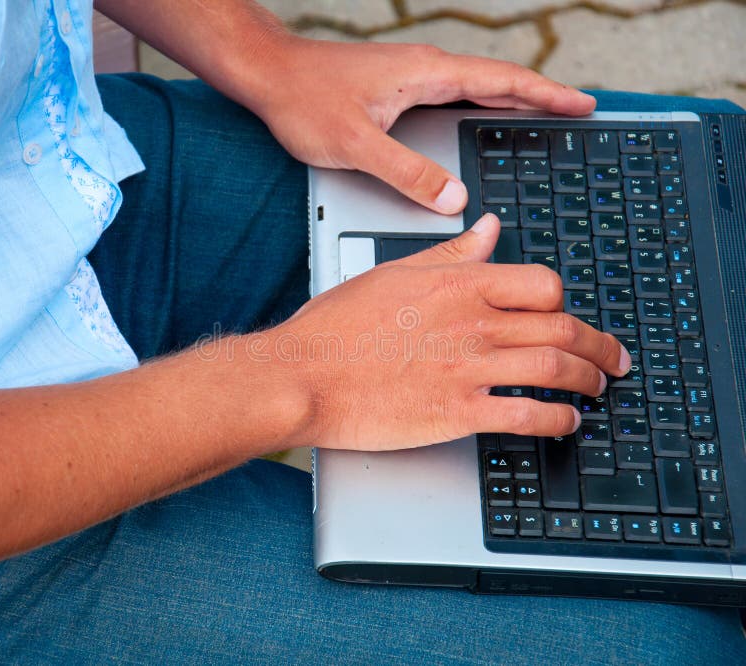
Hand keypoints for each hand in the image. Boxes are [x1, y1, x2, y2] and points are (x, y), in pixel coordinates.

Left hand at [251, 37, 594, 213]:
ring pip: (476, 87)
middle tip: (577, 112)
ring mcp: (412, 77)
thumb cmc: (305, 101)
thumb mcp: (357, 144)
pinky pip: (454, 96)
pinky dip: (481, 106)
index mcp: (425, 75)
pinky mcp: (398, 89)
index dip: (544, 95)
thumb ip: (407, 172)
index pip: (501, 82)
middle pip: (498, 81)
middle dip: (540, 96)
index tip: (581, 104)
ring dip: (512, 101)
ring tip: (544, 118)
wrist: (269, 76)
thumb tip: (453, 199)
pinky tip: (483, 123)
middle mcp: (424, 70)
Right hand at [273, 214, 629, 450]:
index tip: (570, 315)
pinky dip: (558, 420)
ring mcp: (468, 368)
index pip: (542, 285)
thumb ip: (449, 253)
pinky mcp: (457, 412)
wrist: (304, 374)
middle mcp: (472, 323)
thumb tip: (487, 229)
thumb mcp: (393, 273)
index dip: (565, 303)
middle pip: (562, 328)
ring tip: (598, 389)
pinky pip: (528, 415)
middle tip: (613, 359)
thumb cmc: (336, 326)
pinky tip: (567, 422)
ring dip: (588, 381)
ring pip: (556, 369)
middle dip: (600, 346)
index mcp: (458, 284)